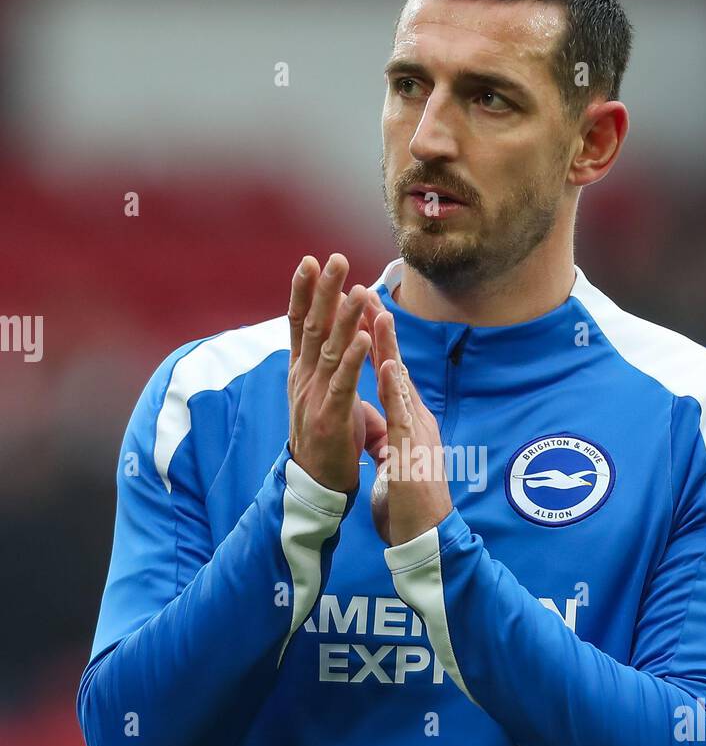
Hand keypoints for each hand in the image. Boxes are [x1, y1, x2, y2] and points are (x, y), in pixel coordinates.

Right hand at [287, 255, 386, 492]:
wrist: (314, 486)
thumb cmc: (323, 438)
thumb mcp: (317, 394)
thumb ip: (323, 365)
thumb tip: (327, 336)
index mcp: (300, 372)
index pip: (299, 324)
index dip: (303, 292)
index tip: (310, 261)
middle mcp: (302, 379)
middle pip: (312, 327)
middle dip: (323, 291)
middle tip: (334, 259)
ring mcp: (315, 398)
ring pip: (329, 350)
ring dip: (344, 318)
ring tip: (357, 290)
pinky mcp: (331, 418)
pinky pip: (344, 384)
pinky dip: (354, 359)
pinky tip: (366, 338)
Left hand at [364, 293, 452, 544]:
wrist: (425, 538)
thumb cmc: (409, 506)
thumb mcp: (394, 463)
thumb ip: (388, 440)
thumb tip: (379, 426)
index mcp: (408, 423)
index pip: (389, 375)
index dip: (375, 343)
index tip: (360, 312)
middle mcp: (416, 420)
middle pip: (396, 366)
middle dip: (380, 330)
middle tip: (364, 293)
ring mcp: (416, 432)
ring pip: (400, 381)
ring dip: (389, 346)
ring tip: (376, 312)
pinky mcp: (412, 449)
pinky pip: (402, 412)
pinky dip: (394, 386)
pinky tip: (386, 362)